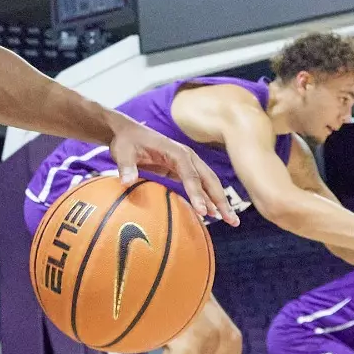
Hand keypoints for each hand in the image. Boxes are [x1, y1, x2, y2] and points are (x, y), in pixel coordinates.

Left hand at [106, 119, 238, 225]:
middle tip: (230, 220)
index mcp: (176, 151)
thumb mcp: (122, 153)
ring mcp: (187, 163)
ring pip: (208, 183)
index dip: (197, 193)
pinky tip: (214, 214)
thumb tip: (126, 182)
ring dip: (220, 201)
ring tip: (231, 221)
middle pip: (208, 179)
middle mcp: (187, 156)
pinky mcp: (182, 170)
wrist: (127, 132)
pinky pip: (199, 186)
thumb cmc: (126, 142)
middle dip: (220, 199)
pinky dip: (208, 199)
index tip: (203, 211)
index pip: (191, 174)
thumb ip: (126, 167)